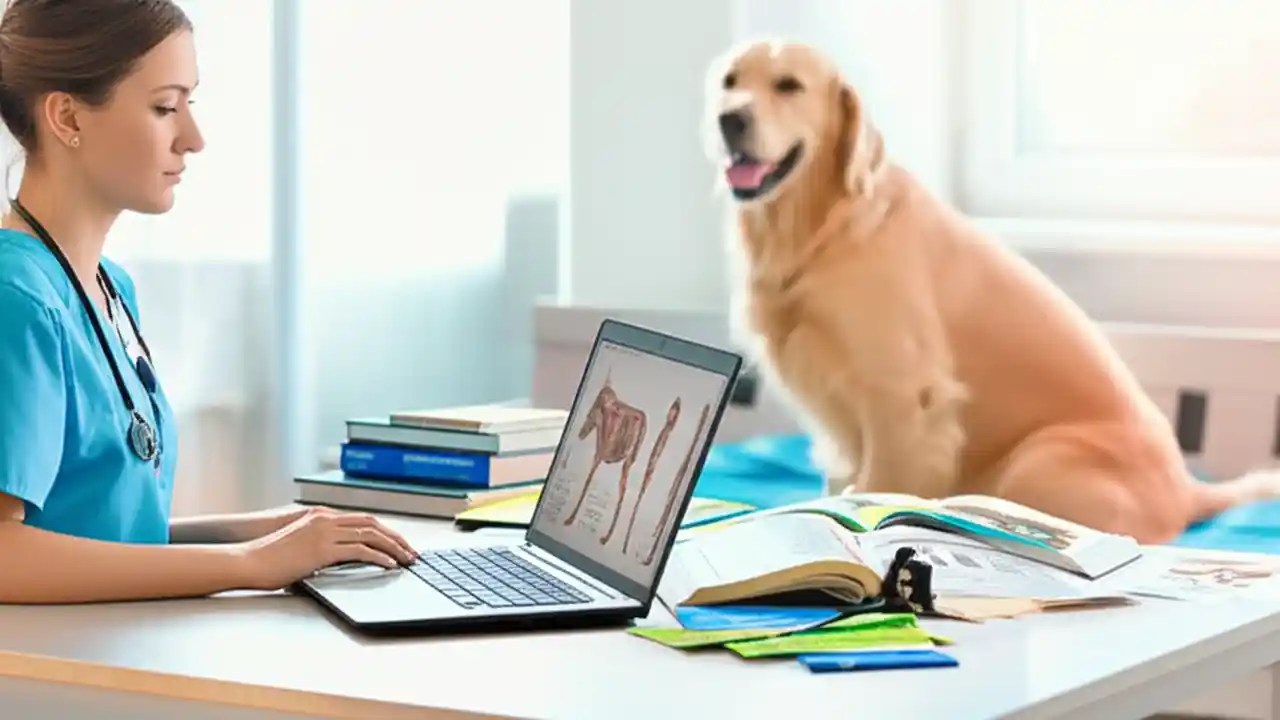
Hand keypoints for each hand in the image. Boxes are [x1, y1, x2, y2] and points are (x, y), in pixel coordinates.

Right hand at [235, 507, 418, 590]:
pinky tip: (390, 565)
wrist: (248, 561)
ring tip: (407, 559)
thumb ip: (321, 545)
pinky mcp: (322, 548)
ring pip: (371, 535)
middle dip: (396, 538)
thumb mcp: (300, 545)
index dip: (385, 531)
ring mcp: (324, 532)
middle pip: (372, 523)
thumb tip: (343, 556)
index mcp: (321, 516)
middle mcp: (325, 519)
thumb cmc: (269, 558)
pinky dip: (379, 557)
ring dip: (394, 547)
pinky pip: (359, 550)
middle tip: (412, 552)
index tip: (399, 543)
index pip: (362, 520)